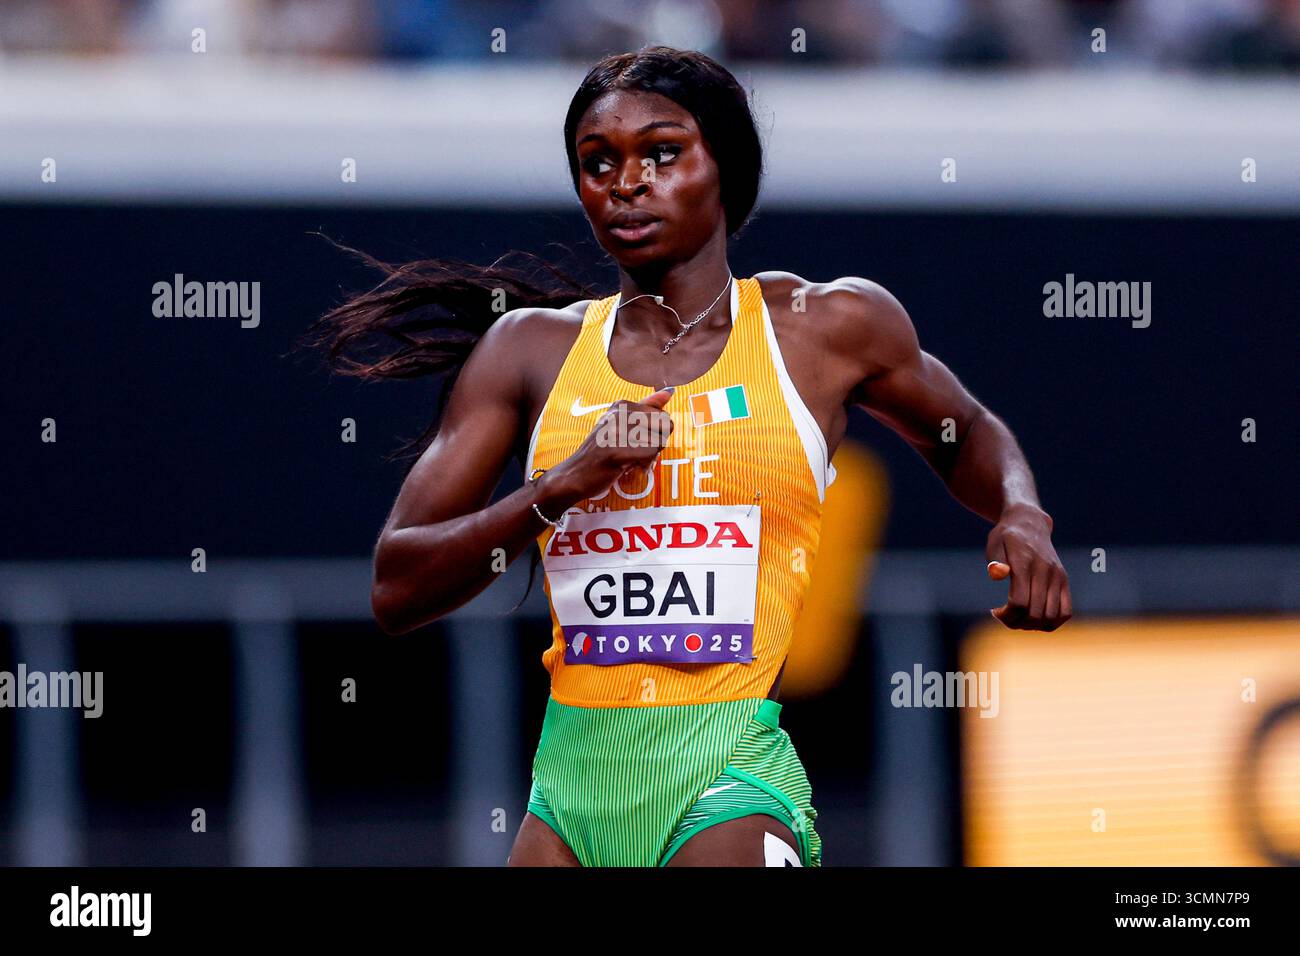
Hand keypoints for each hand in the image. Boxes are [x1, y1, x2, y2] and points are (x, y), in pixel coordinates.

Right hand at [537, 387, 674, 506]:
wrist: (574, 475)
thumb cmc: (600, 451)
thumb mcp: (620, 424)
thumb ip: (646, 407)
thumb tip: (669, 391)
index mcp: (622, 405)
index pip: (662, 415)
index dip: (655, 433)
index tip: (637, 441)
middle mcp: (621, 413)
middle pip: (665, 426)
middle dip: (657, 443)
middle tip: (636, 452)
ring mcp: (618, 431)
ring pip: (660, 441)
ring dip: (650, 456)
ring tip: (630, 460)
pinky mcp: (618, 450)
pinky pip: (651, 454)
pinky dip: (644, 465)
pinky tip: (628, 468)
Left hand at [986, 505, 1071, 630]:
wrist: (1030, 522)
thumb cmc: (1006, 536)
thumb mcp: (994, 543)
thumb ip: (995, 560)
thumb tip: (997, 574)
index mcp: (1025, 563)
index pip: (1019, 602)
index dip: (1006, 615)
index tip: (995, 611)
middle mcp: (1045, 571)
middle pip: (1034, 613)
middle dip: (1016, 623)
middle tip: (1004, 616)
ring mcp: (1058, 577)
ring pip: (1051, 617)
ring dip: (1032, 626)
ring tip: (1018, 618)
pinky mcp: (1065, 581)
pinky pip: (1066, 612)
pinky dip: (1051, 623)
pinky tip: (1035, 618)